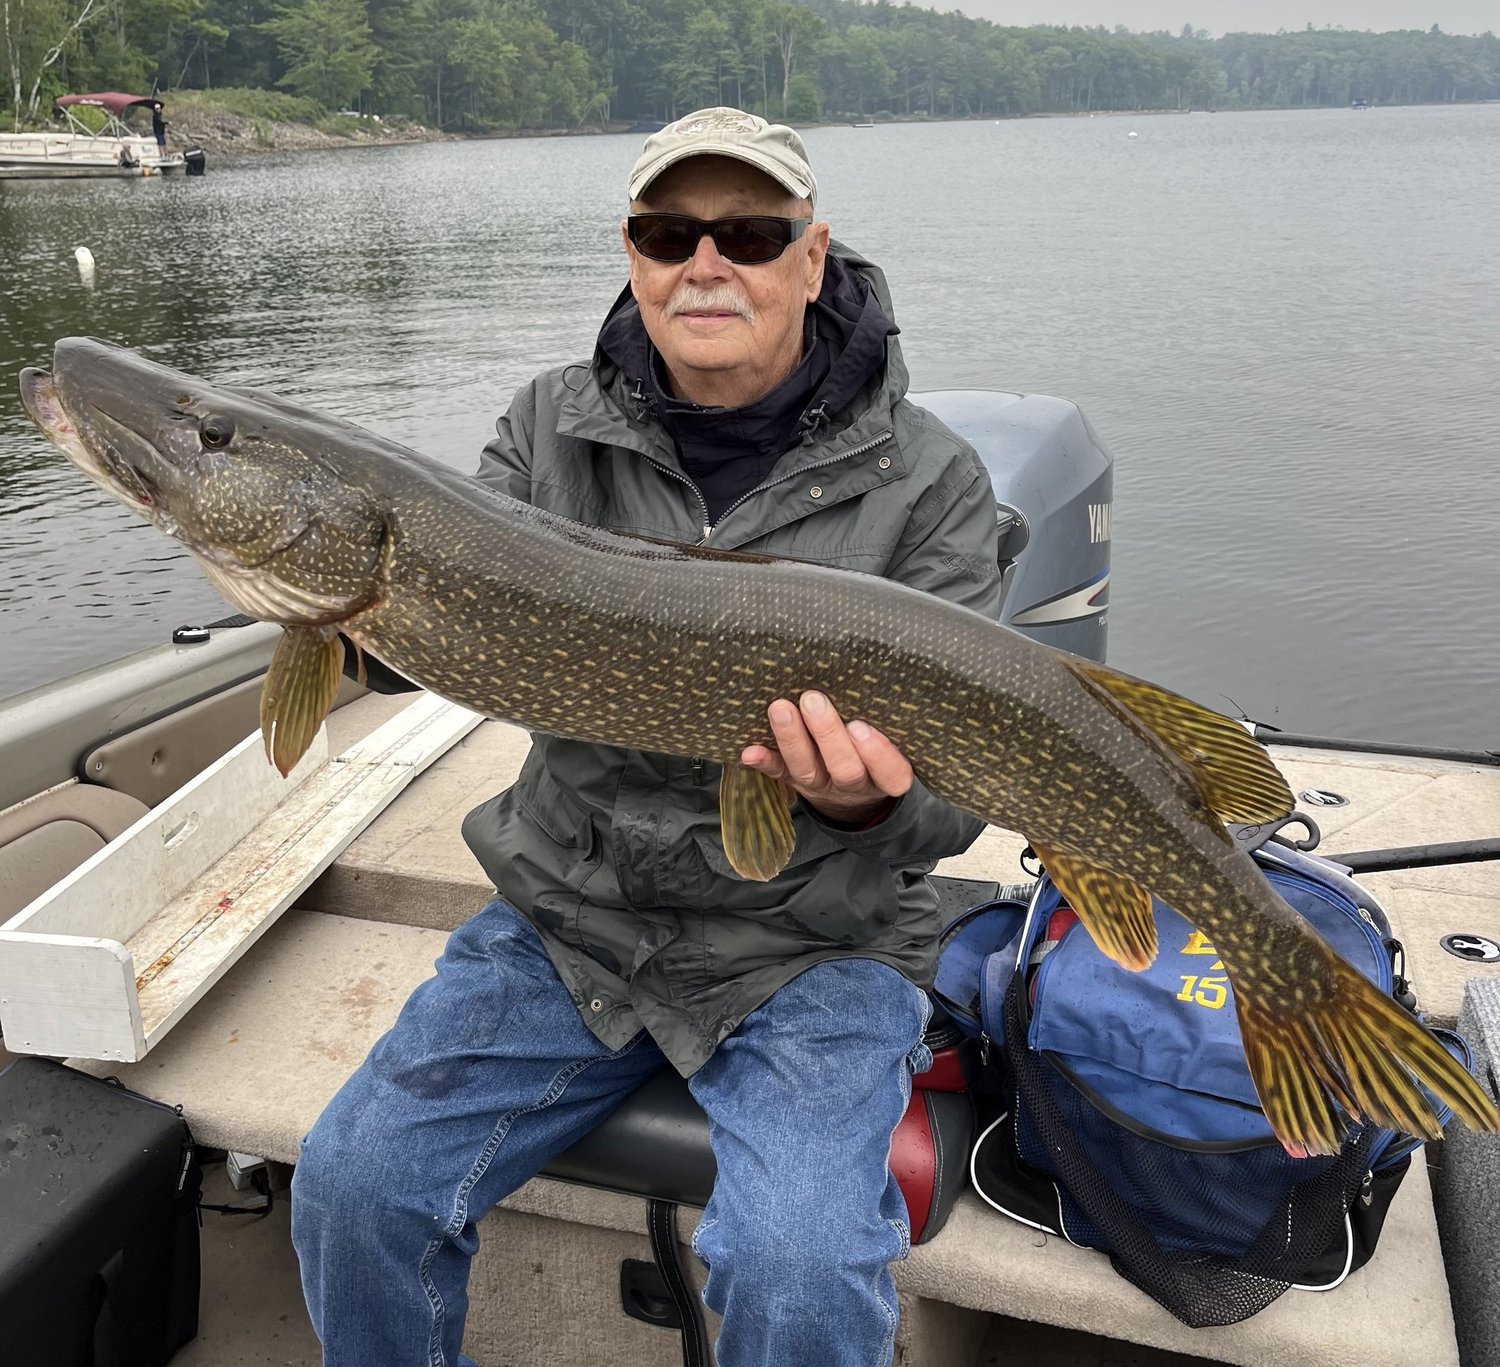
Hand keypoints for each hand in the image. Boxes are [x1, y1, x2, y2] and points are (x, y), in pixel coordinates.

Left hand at [741, 691, 912, 826]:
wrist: (851, 796)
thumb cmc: (874, 752)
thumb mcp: (891, 744)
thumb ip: (886, 722)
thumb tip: (869, 679)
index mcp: (885, 776)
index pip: (891, 773)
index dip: (878, 754)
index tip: (861, 726)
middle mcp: (854, 784)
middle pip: (846, 769)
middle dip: (828, 735)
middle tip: (813, 700)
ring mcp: (822, 785)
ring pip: (808, 769)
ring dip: (792, 739)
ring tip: (780, 708)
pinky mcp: (795, 782)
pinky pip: (778, 774)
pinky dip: (765, 762)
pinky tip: (750, 750)